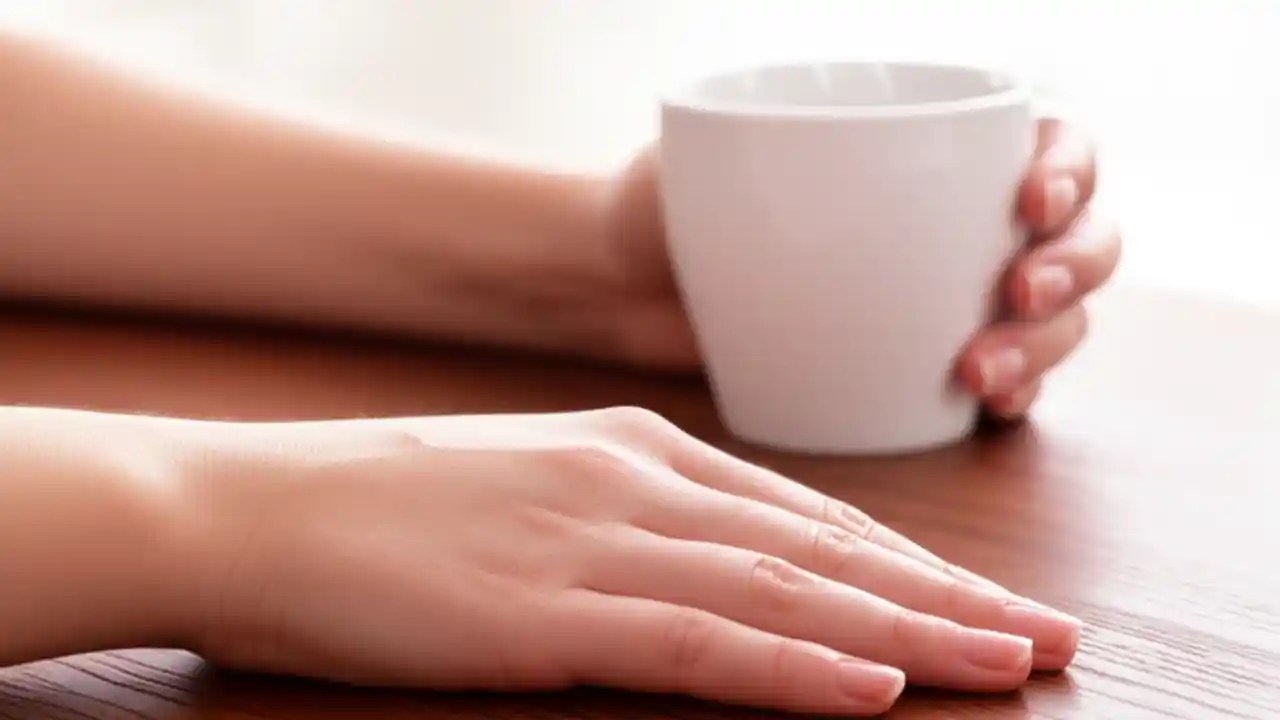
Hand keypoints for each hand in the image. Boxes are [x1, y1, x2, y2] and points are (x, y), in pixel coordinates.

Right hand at [178, 407, 1080, 716]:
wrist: (245, 504)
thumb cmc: (371, 507)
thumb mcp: (516, 487)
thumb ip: (611, 514)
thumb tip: (694, 558)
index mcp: (624, 449)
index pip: (798, 513)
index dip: (901, 560)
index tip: (979, 594)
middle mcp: (630, 482)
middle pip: (820, 549)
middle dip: (944, 595)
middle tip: (1046, 631)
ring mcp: (592, 541)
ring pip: (785, 593)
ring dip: (908, 632)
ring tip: (1009, 662)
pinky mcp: (544, 611)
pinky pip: (696, 644)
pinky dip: (794, 669)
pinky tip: (873, 690)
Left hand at [596, 118, 1120, 415]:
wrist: (630, 280)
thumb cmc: (675, 198)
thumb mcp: (716, 146)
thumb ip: (767, 134)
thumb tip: (787, 132)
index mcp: (943, 149)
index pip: (1056, 145)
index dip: (1071, 171)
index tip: (1029, 201)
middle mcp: (967, 222)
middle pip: (1083, 239)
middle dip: (1072, 269)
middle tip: (1018, 294)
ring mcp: (956, 300)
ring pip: (1057, 320)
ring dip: (1044, 346)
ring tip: (978, 373)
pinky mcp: (929, 370)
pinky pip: (1007, 385)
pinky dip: (1017, 396)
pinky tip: (992, 407)